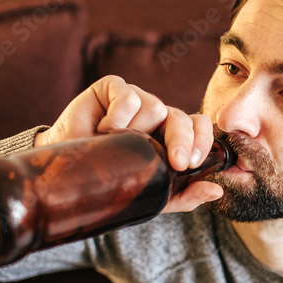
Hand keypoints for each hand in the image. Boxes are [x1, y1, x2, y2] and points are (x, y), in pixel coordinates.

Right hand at [34, 75, 222, 213]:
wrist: (64, 171)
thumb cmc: (110, 178)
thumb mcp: (151, 193)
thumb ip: (184, 194)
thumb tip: (218, 191)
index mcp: (171, 135)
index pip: (198, 127)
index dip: (201, 141)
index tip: (191, 164)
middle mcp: (157, 115)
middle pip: (182, 117)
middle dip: (183, 141)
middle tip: (175, 163)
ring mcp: (137, 99)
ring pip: (155, 107)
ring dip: (138, 132)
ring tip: (117, 146)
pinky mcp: (113, 88)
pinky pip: (128, 96)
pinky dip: (119, 115)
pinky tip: (104, 131)